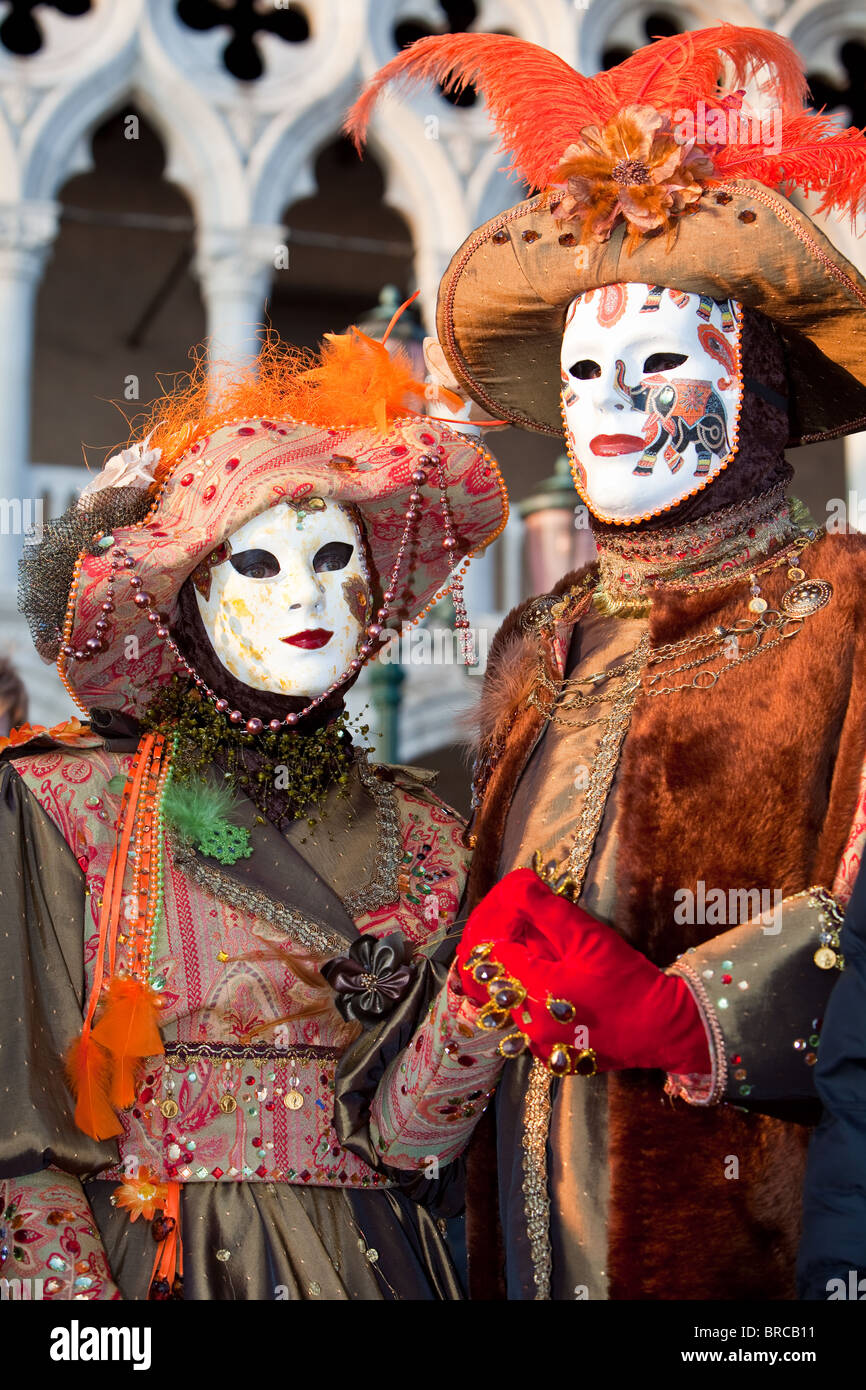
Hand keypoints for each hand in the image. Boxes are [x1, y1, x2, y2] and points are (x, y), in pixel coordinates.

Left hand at [457, 868, 708, 1075]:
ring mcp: (541, 1045)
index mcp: (533, 990)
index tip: (517, 922)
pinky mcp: (555, 1058)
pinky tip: (560, 996)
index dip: (503, 933)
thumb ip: (547, 909)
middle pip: (501, 983)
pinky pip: (532, 1028)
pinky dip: (537, 1009)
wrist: (664, 1027)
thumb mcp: (589, 936)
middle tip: (535, 943)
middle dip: (512, 959)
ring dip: (523, 986)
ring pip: (514, 1007)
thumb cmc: (626, 979)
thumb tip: (519, 885)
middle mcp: (529, 1023)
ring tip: (550, 969)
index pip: (495, 955)